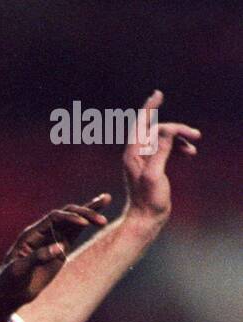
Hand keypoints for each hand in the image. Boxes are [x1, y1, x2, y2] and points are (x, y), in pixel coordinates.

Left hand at [0, 196, 110, 300]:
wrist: (11, 292)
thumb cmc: (9, 280)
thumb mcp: (19, 269)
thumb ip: (38, 257)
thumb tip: (60, 248)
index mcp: (32, 233)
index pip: (54, 218)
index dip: (70, 218)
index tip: (83, 223)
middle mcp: (44, 232)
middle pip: (67, 214)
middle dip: (85, 211)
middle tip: (103, 208)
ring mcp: (54, 239)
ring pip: (74, 221)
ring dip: (90, 211)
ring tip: (107, 199)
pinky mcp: (61, 249)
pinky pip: (76, 233)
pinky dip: (87, 225)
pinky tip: (99, 217)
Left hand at [123, 90, 199, 225]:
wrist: (145, 220)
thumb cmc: (148, 201)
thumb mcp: (154, 174)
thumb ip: (160, 151)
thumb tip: (168, 129)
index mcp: (133, 153)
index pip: (141, 124)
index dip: (150, 108)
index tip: (158, 94)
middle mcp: (136, 154)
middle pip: (157, 131)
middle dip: (176, 129)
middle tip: (195, 135)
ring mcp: (144, 161)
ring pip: (163, 139)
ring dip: (179, 139)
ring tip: (194, 144)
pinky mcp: (152, 167)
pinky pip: (165, 150)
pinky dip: (177, 148)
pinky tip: (189, 153)